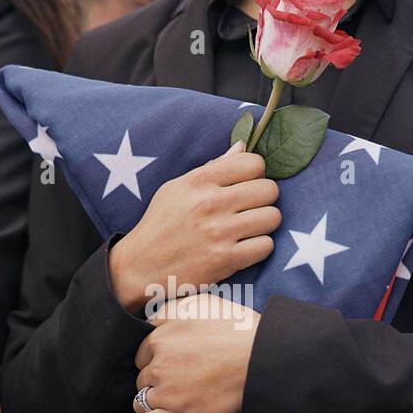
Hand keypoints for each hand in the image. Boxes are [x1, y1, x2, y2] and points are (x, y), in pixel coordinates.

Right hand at [108, 141, 279, 312]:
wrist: (140, 267)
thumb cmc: (160, 224)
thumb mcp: (176, 188)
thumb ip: (212, 167)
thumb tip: (243, 146)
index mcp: (199, 181)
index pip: (253, 163)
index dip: (255, 174)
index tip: (246, 185)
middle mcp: (211, 203)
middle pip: (269, 189)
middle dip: (264, 199)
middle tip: (250, 209)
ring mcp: (220, 232)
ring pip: (273, 217)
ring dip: (265, 224)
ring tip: (250, 228)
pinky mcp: (226, 260)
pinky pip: (266, 246)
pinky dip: (259, 247)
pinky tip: (245, 247)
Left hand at [132, 293, 259, 412]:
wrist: (260, 358)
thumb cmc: (235, 328)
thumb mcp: (197, 304)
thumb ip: (167, 311)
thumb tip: (148, 322)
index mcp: (159, 339)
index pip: (141, 356)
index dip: (157, 360)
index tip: (175, 364)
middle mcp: (158, 366)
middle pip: (142, 378)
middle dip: (157, 380)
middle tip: (182, 380)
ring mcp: (166, 393)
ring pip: (141, 401)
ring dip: (154, 401)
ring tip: (177, 399)